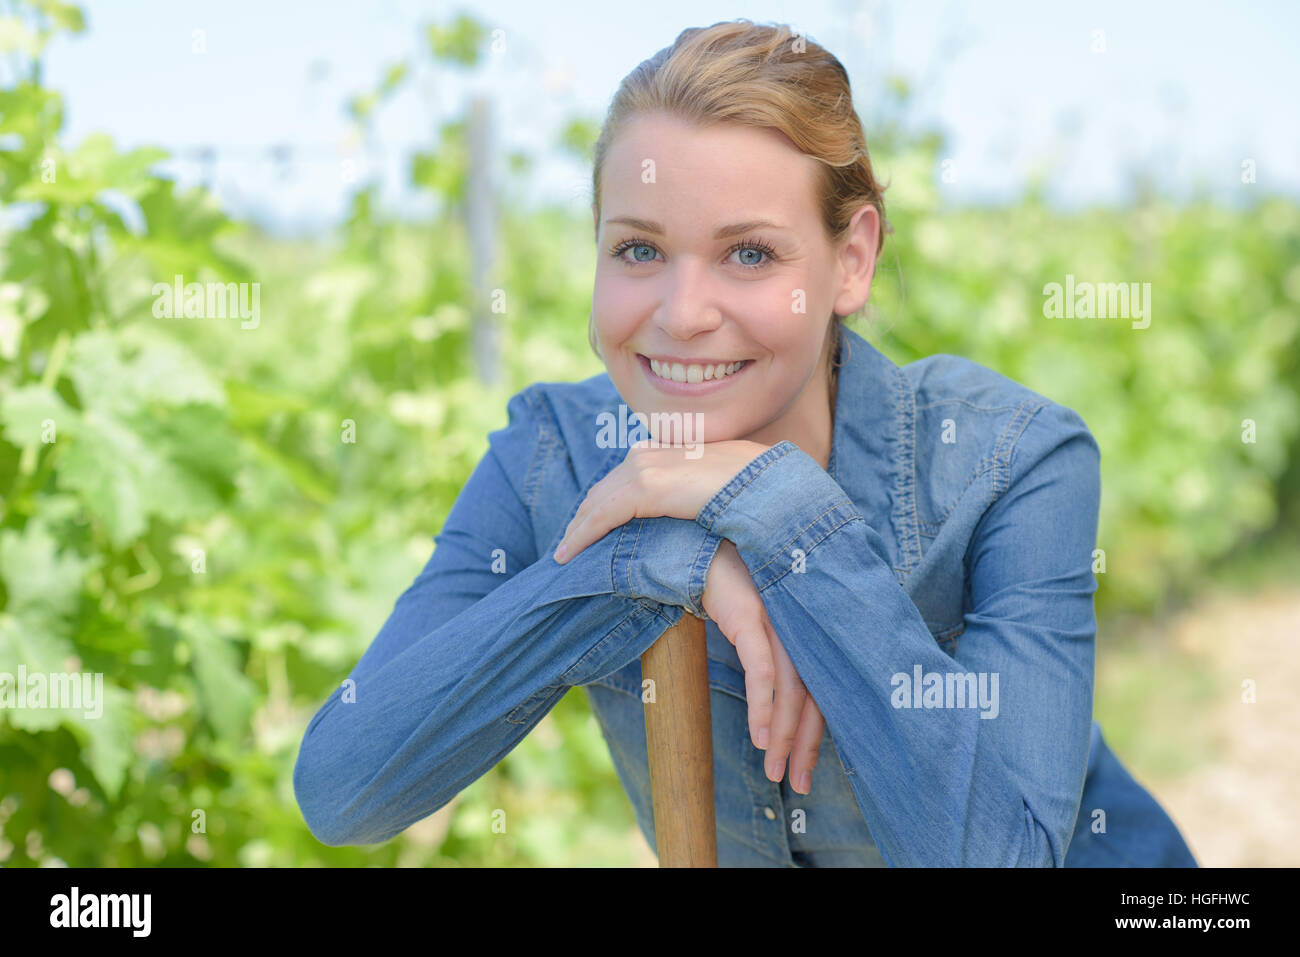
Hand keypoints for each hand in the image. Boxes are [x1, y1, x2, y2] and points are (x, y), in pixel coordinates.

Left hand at [552, 439, 769, 562]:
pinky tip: (568, 554)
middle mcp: (650, 451)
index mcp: (668, 448)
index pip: (625, 476)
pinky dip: (581, 535)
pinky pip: (601, 516)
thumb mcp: (722, 487)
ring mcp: (646, 467)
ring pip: (596, 502)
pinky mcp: (644, 487)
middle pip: (604, 488)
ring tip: (566, 552)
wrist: (769, 482)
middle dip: (584, 515)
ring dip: (578, 528)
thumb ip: (700, 492)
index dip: (605, 500)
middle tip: (570, 542)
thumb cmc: (756, 488)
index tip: (593, 522)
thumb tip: (698, 510)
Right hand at [702, 539, 823, 794]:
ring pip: (792, 691)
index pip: (819, 692)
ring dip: (782, 737)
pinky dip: (763, 708)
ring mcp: (777, 620)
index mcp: (800, 630)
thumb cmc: (719, 583)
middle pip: (814, 697)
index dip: (815, 735)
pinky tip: (758, 737)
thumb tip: (765, 702)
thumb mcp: (746, 624)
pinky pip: (764, 670)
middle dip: (805, 747)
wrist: (690, 543)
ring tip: (775, 772)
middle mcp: (797, 626)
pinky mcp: (752, 615)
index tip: (805, 772)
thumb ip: (763, 653)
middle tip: (799, 785)